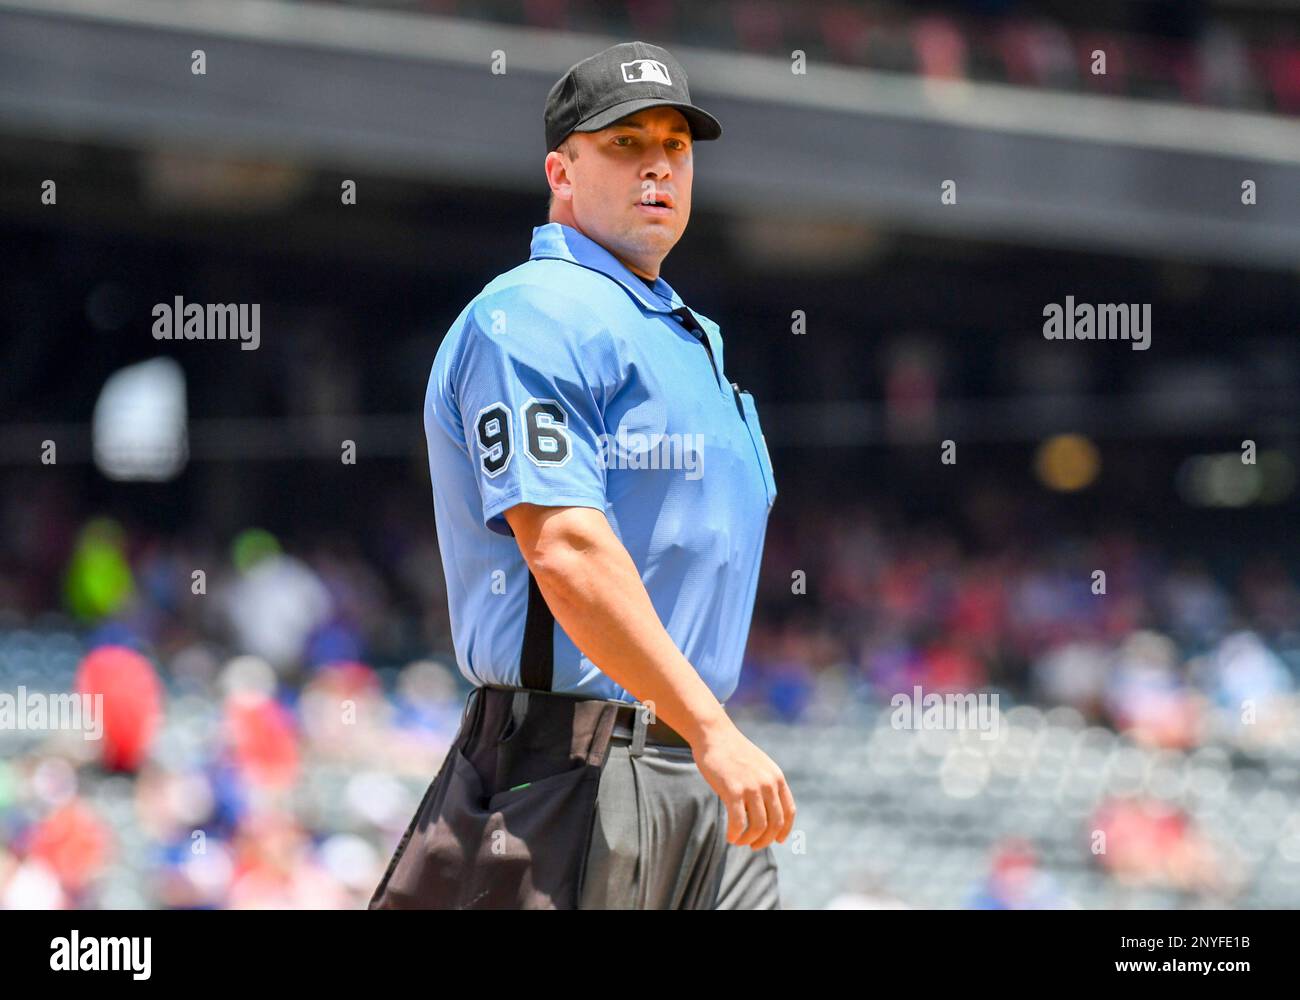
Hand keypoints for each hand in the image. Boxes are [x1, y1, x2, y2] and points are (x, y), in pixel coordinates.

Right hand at [691, 718, 795, 849]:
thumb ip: (766, 784)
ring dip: (749, 840)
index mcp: (777, 777)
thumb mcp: (759, 765)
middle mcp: (768, 783)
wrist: (714, 734)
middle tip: (753, 845)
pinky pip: (738, 822)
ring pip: (758, 826)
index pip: (789, 811)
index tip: (776, 840)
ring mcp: (752, 786)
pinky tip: (730, 837)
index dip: (784, 830)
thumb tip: (765, 810)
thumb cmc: (733, 751)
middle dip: (765, 840)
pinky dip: (735, 834)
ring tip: (739, 840)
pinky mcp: (733, 790)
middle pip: (774, 823)